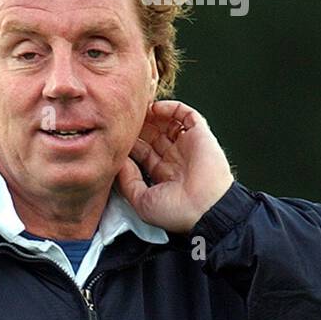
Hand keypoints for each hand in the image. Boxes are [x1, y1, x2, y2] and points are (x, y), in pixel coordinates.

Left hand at [115, 100, 233, 232]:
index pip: (144, 154)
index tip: (116, 139)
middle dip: (139, 129)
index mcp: (164, 176)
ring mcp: (188, 146)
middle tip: (124, 121)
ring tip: (137, 111)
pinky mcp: (200, 134)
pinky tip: (155, 108)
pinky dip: (171, 108)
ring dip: (152, 117)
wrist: (203, 208)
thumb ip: (127, 181)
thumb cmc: (176, 212)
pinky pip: (185, 114)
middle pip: (154, 137)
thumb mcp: (141, 201)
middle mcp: (175, 159)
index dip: (130, 145)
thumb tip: (119, 162)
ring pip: (168, 123)